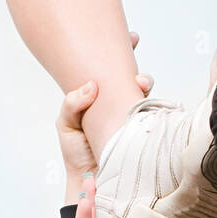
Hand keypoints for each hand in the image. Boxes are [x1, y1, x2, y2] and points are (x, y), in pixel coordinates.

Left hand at [58, 31, 150, 201]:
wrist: (88, 180)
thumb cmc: (75, 151)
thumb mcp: (65, 123)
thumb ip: (72, 102)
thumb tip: (92, 86)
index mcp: (99, 96)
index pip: (109, 67)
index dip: (121, 49)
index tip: (132, 37)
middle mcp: (116, 102)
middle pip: (130, 75)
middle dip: (135, 61)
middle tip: (134, 52)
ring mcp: (130, 114)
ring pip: (142, 92)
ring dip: (144, 84)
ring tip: (140, 84)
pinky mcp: (141, 130)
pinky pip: (151, 113)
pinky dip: (151, 105)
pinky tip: (147, 102)